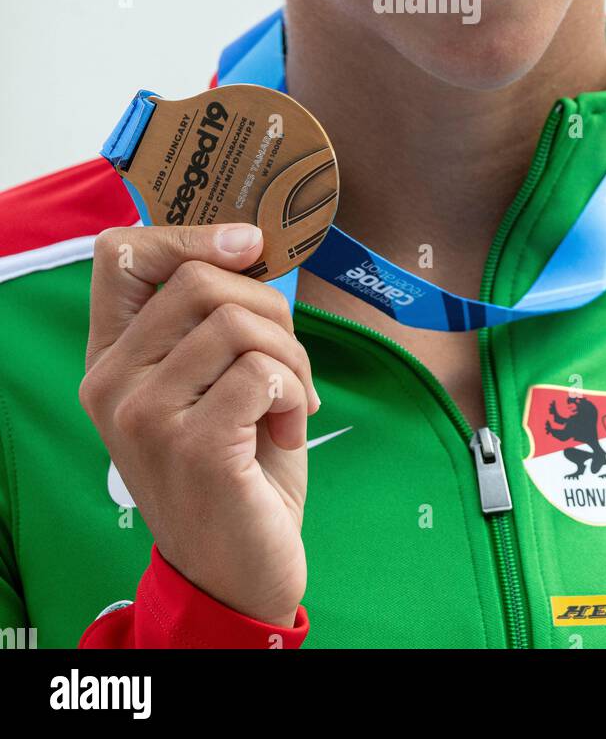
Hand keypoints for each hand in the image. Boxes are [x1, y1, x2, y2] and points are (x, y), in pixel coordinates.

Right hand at [79, 222, 318, 628]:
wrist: (238, 570)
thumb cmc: (237, 465)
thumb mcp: (210, 382)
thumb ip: (211, 318)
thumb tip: (249, 238)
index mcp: (110, 359)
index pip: (118, 253)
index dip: (190, 234)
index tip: (248, 247)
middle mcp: (111, 384)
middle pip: (197, 279)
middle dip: (268, 307)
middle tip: (289, 358)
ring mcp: (145, 417)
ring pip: (236, 322)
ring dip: (290, 353)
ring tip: (292, 398)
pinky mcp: (192, 448)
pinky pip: (263, 371)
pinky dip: (295, 390)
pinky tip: (288, 428)